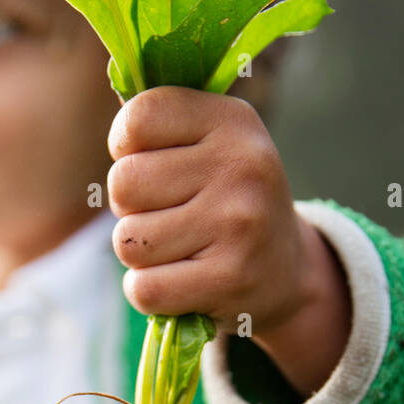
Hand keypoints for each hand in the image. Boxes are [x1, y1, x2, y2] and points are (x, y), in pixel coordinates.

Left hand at [106, 86, 351, 396]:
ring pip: (128, 241)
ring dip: (140, 254)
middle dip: (131, 208)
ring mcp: (239, 222)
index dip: (125, 148)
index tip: (151, 163)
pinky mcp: (231, 277)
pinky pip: (145, 289)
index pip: (136, 118)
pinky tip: (180, 282)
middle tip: (169, 215)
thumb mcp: (210, 144)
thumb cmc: (225, 199)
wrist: (286, 269)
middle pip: (122, 184)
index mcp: (232, 119)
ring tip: (180, 248)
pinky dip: (149, 292)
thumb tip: (117, 111)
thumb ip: (161, 125)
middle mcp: (241, 164)